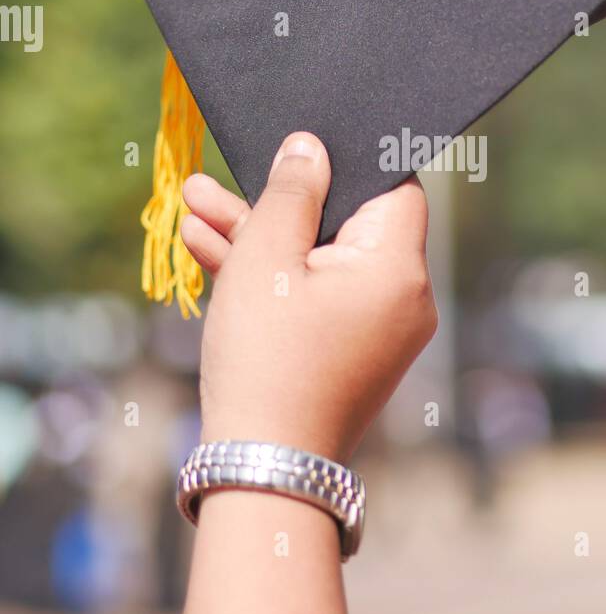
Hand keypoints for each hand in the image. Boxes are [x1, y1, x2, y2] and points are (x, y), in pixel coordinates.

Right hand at [180, 132, 436, 463]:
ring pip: (320, 259)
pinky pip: (315, 296)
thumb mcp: (266, 261)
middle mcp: (404, 297)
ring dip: (261, 235)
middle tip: (219, 175)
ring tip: (194, 203)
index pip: (395, 186)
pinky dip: (273, 277)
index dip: (349, 160)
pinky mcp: (350, 351)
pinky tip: (207, 247)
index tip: (303, 145)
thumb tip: (310, 148)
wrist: (264, 469)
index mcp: (398, 267)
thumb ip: (291, 194)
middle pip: (346, 222)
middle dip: (280, 199)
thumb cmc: (267, 360)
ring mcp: (377, 328)